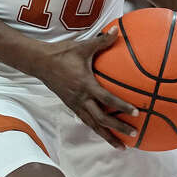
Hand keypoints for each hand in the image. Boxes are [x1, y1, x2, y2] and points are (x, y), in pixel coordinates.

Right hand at [30, 31, 140, 148]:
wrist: (41, 63)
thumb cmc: (62, 54)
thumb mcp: (83, 46)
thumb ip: (102, 41)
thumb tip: (117, 30)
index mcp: (85, 85)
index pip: (107, 99)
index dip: (121, 107)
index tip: (136, 113)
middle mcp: (81, 98)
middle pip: (101, 119)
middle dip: (117, 128)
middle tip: (133, 134)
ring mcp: (75, 104)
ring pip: (93, 125)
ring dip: (107, 136)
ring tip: (121, 146)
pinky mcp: (71, 106)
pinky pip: (86, 121)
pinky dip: (96, 129)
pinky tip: (104, 134)